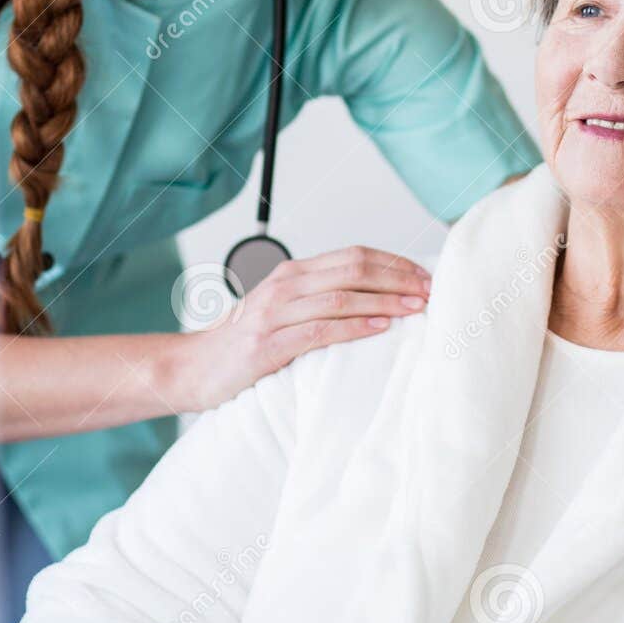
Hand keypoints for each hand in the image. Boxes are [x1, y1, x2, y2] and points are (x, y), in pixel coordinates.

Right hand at [173, 246, 432, 411]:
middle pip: (354, 269)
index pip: (354, 255)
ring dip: (386, 300)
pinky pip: (320, 330)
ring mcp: (275, 312)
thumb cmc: (242, 344)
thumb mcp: (282, 310)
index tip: (425, 276)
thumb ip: (318, 299)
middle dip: (399, 278)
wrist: (192, 368)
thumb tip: (375, 300)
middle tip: (431, 291)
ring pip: (342, 296)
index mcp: (292, 273)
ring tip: (417, 308)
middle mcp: (285, 284)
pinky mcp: (268, 344)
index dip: (394, 263)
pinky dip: (355, 326)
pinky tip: (381, 328)